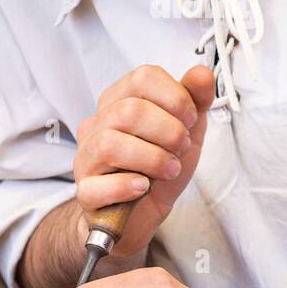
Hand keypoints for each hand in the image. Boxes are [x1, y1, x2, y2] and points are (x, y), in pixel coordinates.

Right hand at [73, 63, 215, 258]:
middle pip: (129, 111)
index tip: (191, 120)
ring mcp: (86, 158)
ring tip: (169, 169)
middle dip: (169, 131)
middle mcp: (97, 124)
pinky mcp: (85, 192)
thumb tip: (202, 73)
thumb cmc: (160, 168)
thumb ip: (195, 101)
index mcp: (120, 101)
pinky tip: (144, 187)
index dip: (175, 96)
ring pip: (110, 144)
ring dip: (153, 158)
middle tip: (182, 148)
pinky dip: (127, 186)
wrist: (144, 214)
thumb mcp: (187, 132)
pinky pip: (97, 186)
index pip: (143, 77)